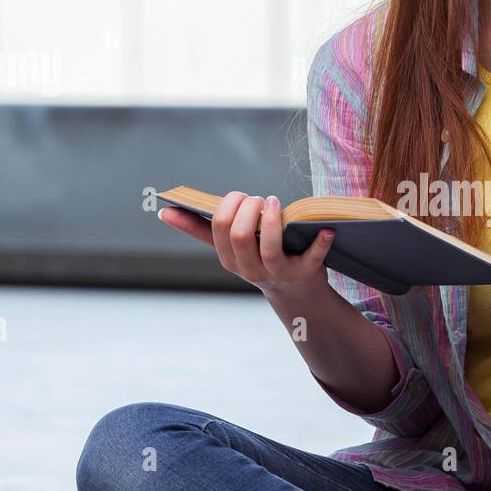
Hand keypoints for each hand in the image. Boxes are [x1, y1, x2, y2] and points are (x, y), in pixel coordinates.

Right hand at [158, 192, 334, 295]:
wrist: (296, 293)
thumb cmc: (260, 259)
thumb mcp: (230, 249)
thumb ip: (200, 230)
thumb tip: (164, 211)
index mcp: (229, 259)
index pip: (219, 227)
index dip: (229, 205)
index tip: (241, 197)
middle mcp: (250, 269)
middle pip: (239, 235)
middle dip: (249, 208)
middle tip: (260, 199)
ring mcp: (277, 273)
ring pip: (268, 248)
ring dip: (272, 220)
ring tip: (275, 203)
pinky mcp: (305, 274)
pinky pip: (313, 258)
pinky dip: (320, 243)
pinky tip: (326, 230)